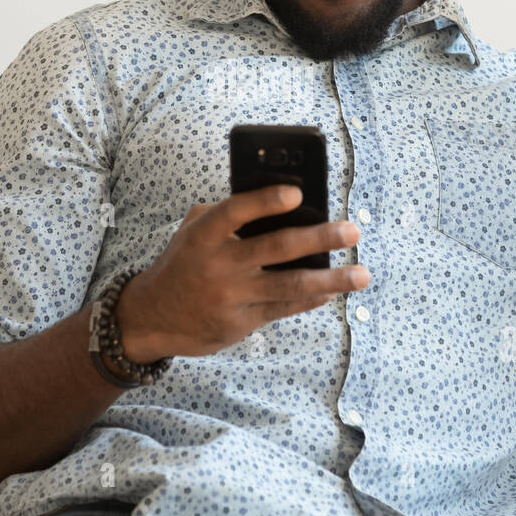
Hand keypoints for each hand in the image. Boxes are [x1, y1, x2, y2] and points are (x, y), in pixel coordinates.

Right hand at [116, 185, 370, 360]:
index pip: (236, 211)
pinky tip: (333, 290)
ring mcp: (233, 296)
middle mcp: (219, 265)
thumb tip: (282, 204)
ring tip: (362, 274)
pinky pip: (285, 308)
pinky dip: (312, 299)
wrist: (153, 316)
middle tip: (351, 230)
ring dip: (331, 279)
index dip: (266, 201)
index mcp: (204, 234)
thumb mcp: (192, 230)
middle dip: (320, 238)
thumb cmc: (184, 262)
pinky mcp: (242, 322)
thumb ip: (227, 214)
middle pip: (277, 247)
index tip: (298, 193)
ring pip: (290, 285)